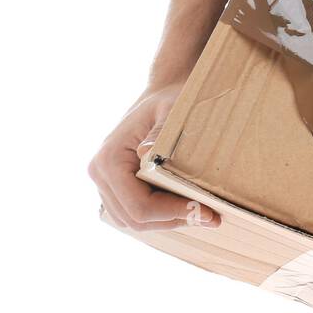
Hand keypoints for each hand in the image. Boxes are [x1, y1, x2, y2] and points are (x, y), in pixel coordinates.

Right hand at [89, 81, 219, 230]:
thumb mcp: (172, 110)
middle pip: (134, 219)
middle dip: (173, 220)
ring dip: (166, 222)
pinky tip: (185, 207)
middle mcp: (100, 173)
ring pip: (132, 221)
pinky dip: (158, 216)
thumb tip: (147, 154)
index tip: (206, 211)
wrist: (163, 90)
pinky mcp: (115, 184)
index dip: (173, 213)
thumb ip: (161, 132)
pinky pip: (132, 211)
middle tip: (212, 217)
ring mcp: (104, 181)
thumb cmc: (171, 98)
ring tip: (201, 214)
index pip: (138, 205)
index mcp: (109, 159)